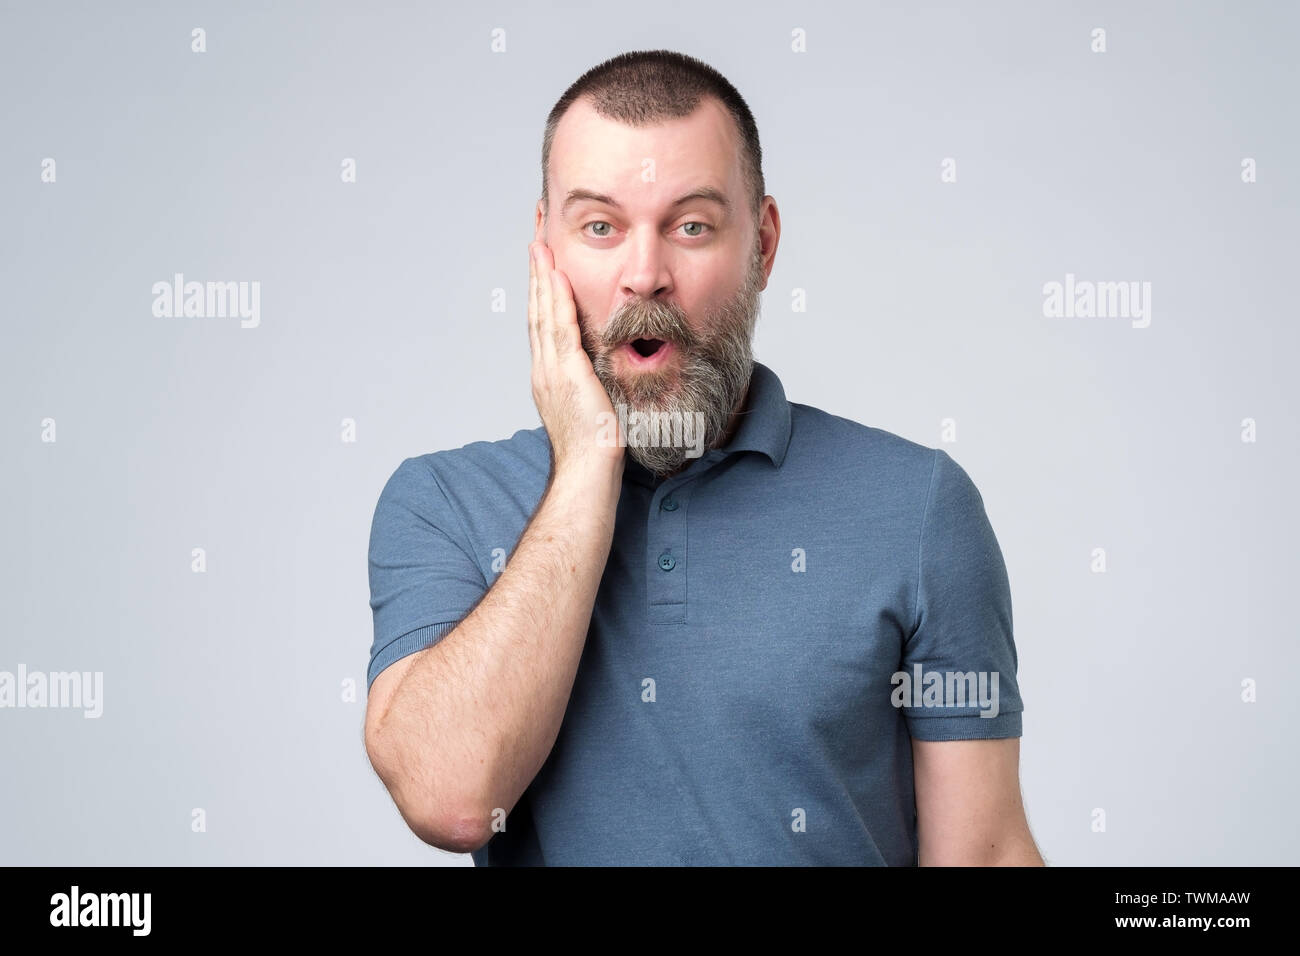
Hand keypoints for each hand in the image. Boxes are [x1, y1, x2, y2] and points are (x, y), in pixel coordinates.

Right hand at [528, 240, 623, 476]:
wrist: (588, 472)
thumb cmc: (596, 451)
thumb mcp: (595, 408)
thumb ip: (596, 386)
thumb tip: (608, 374)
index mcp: (549, 377)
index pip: (543, 324)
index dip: (542, 292)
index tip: (543, 264)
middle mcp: (544, 369)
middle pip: (536, 310)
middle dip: (536, 274)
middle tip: (535, 239)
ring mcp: (551, 370)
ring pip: (543, 312)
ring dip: (542, 276)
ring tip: (540, 243)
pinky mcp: (566, 373)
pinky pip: (560, 328)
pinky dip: (557, 299)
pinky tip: (557, 276)